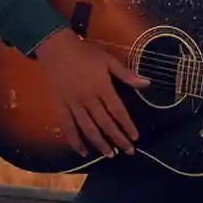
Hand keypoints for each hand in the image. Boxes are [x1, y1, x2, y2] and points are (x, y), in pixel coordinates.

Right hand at [33, 27, 151, 157]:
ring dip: (99, 143)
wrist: (56, 47)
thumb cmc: (85, 52)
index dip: (127, 125)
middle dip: (118, 139)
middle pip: (105, 123)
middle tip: (128, 151)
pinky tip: (83, 151)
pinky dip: (74, 140)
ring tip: (110, 155)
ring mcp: (72, 104)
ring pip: (87, 128)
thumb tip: (147, 83)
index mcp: (101, 87)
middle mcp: (88, 99)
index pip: (117, 111)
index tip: (135, 137)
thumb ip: (127, 75)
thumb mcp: (108, 60)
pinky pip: (67, 126)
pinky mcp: (60, 106)